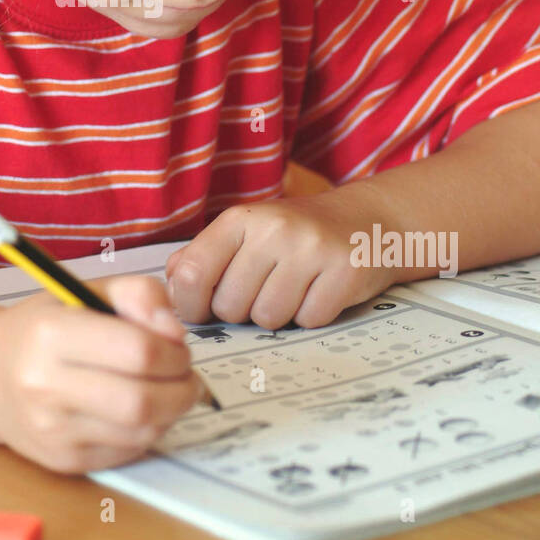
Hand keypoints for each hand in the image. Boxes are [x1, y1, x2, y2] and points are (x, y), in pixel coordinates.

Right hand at [0, 274, 204, 473]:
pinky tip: (139, 410)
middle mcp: (44, 386)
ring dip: (171, 411)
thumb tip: (175, 331)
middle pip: (143, 400)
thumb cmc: (46, 328)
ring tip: (167, 390)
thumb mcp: (87, 291)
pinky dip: (148, 430)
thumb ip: (138, 294)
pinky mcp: (62, 460)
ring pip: (141, 431)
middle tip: (185, 374)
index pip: (138, 351)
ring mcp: (51, 430)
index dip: (174, 351)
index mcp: (50, 334)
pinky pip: (128, 451)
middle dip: (181, 388)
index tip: (179, 346)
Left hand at [165, 194, 395, 329]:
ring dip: (276, 315)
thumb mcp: (246, 232)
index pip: (192, 275)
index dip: (190, 305)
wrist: (368, 221)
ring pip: (267, 318)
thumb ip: (203, 255)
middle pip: (229, 306)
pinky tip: (317, 292)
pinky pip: (308, 321)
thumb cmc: (296, 234)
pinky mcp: (344, 272)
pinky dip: (310, 316)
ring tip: (291, 289)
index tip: (202, 310)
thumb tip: (172, 285)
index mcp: (240, 218)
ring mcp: (311, 250)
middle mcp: (274, 229)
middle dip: (241, 311)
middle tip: (262, 290)